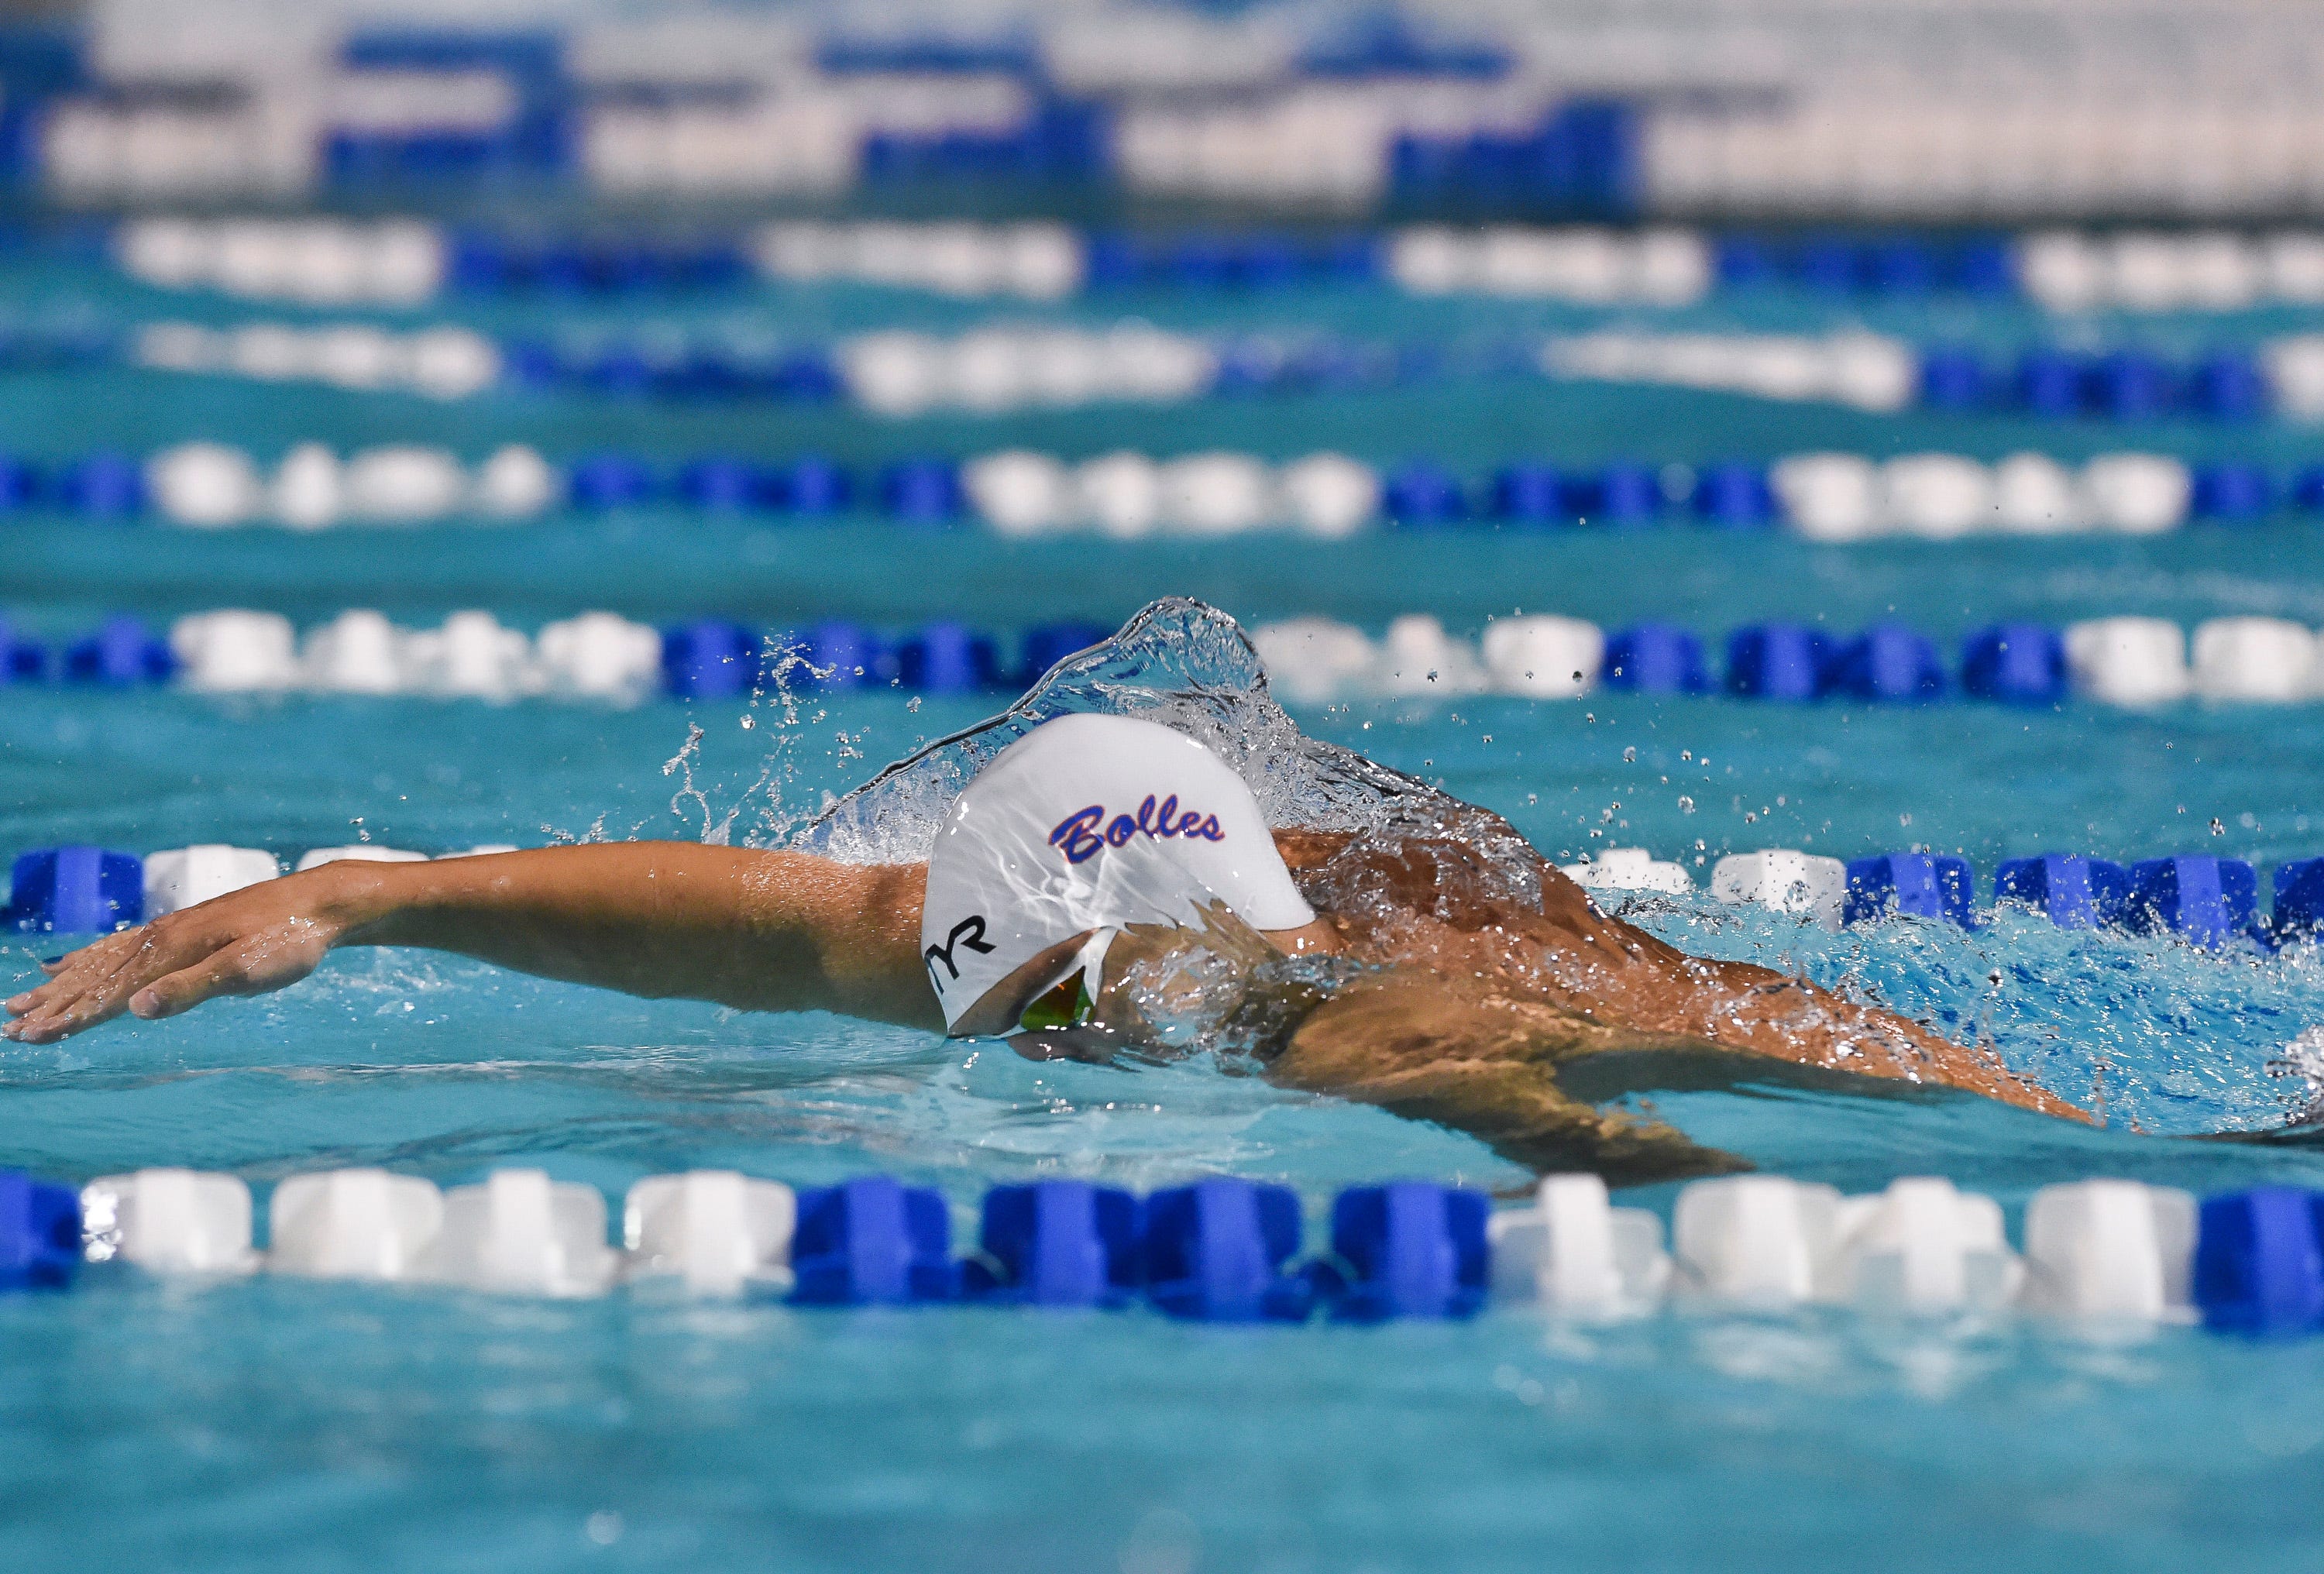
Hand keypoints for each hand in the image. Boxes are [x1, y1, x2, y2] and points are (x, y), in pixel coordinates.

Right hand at [2, 868, 372, 1043]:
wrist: (322, 901)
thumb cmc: (290, 940)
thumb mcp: (248, 971)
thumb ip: (192, 989)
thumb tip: (135, 1009)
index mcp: (170, 951)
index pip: (108, 992)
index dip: (68, 1017)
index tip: (29, 1039)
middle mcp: (161, 937)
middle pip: (94, 975)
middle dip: (52, 1003)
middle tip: (8, 1027)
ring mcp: (171, 930)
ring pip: (103, 958)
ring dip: (63, 981)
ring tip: (25, 996)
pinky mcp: (185, 928)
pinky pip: (123, 943)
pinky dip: (90, 955)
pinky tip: (73, 960)